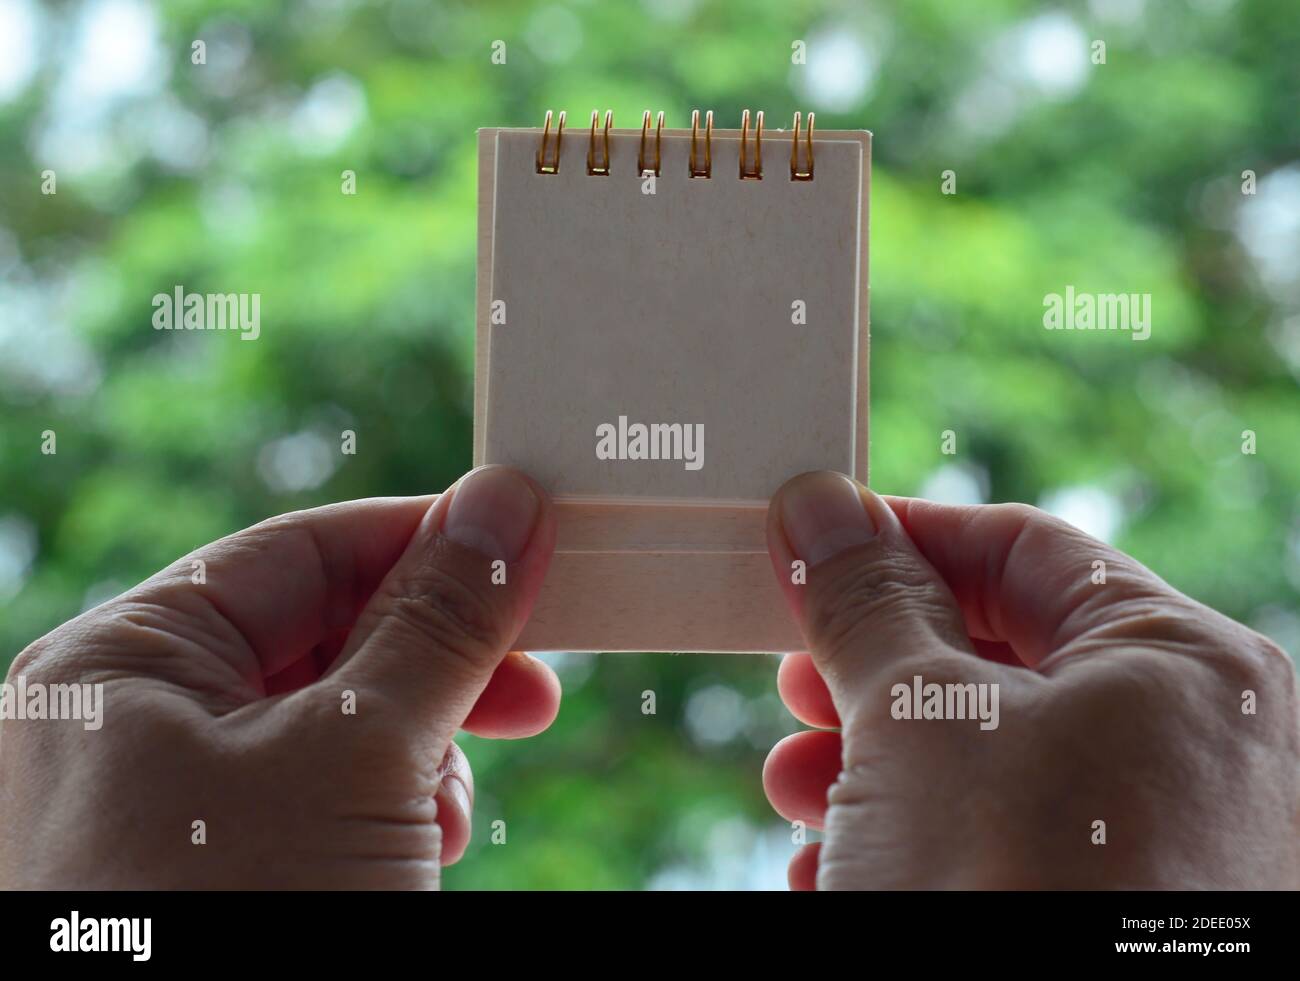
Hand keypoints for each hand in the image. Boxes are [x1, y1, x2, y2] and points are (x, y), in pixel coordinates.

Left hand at [0, 466, 556, 888]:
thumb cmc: (233, 922)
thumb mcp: (359, 756)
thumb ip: (438, 620)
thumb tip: (503, 503)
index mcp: (124, 664)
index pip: (302, 552)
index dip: (423, 541)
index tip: (526, 544)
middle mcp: (134, 726)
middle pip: (323, 638)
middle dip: (436, 666)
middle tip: (533, 689)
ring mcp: (170, 806)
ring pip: (335, 724)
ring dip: (421, 751)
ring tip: (451, 811)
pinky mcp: (218, 869)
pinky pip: (323, 798)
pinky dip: (392, 807)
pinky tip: (425, 847)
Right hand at [762, 471, 1299, 888]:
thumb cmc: (1010, 892)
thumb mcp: (914, 719)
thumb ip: (866, 599)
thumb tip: (820, 504)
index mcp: (1183, 664)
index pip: (1021, 548)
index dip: (901, 539)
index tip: (809, 549)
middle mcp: (1202, 747)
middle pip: (1005, 656)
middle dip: (875, 672)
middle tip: (796, 684)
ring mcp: (1175, 841)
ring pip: (997, 757)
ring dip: (876, 763)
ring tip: (798, 789)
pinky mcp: (1128, 910)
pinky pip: (1013, 839)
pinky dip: (919, 836)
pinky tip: (840, 867)